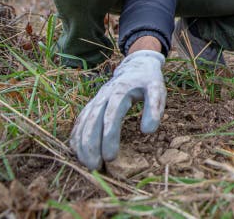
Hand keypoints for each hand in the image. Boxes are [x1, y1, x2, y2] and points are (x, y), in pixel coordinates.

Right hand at [69, 50, 165, 169]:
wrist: (136, 66)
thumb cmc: (148, 81)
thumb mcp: (157, 89)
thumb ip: (154, 108)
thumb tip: (148, 131)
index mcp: (120, 93)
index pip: (110, 118)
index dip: (108, 138)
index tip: (110, 157)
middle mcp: (103, 97)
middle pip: (92, 123)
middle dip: (91, 146)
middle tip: (95, 167)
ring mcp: (96, 100)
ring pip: (83, 123)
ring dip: (82, 145)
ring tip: (87, 164)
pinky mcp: (92, 104)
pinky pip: (80, 121)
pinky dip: (76, 136)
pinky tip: (76, 151)